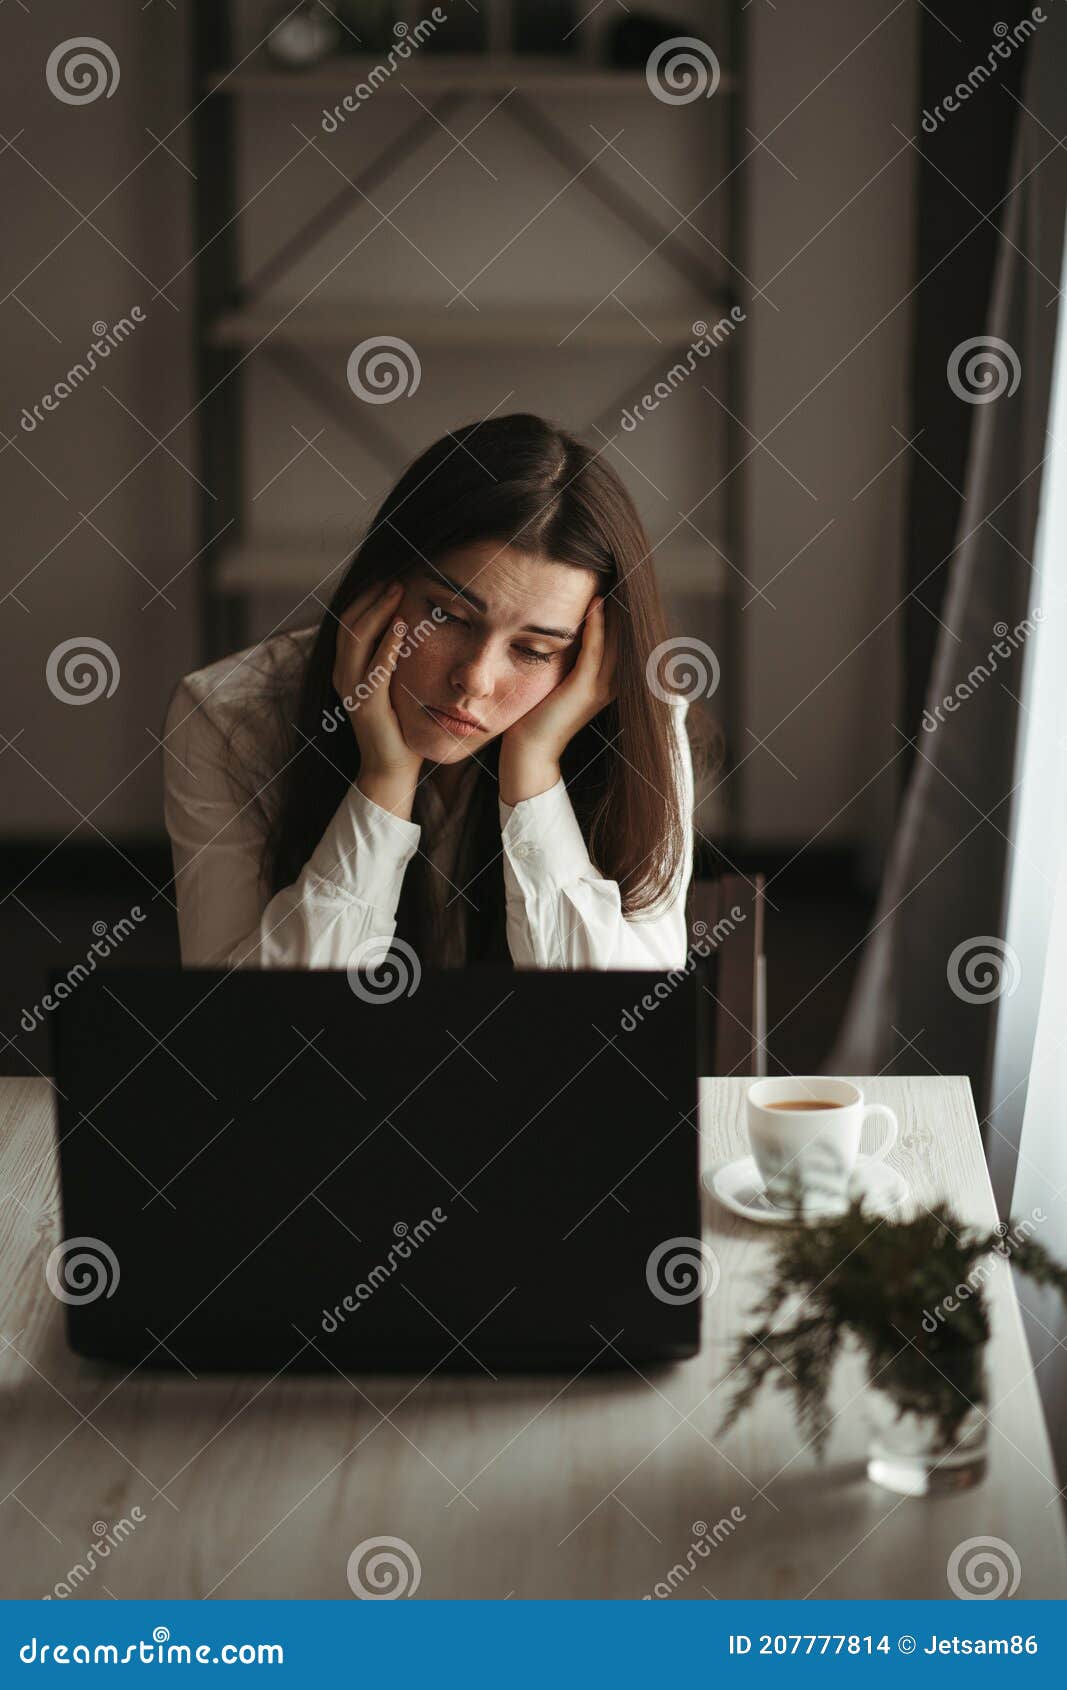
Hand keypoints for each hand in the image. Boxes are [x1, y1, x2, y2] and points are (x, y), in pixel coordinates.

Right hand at [332, 580, 422, 812]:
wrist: (392, 769)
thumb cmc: (400, 724)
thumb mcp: (395, 683)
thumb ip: (395, 656)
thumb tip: (412, 623)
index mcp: (347, 668)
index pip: (350, 621)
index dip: (368, 597)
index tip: (392, 577)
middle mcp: (343, 676)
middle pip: (349, 623)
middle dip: (373, 597)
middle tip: (397, 577)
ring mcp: (352, 691)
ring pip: (356, 639)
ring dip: (378, 612)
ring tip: (397, 592)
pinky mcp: (366, 706)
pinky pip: (374, 669)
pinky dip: (386, 646)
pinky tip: (401, 627)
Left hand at [498, 594, 616, 803]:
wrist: (529, 750)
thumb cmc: (538, 713)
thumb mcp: (561, 678)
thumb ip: (572, 655)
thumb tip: (567, 625)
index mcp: (610, 681)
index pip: (625, 638)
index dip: (624, 610)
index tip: (617, 580)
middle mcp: (613, 684)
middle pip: (627, 634)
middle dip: (625, 603)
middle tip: (619, 570)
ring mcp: (602, 687)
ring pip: (617, 639)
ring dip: (615, 608)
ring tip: (611, 577)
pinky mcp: (585, 689)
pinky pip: (596, 649)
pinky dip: (597, 624)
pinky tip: (595, 602)